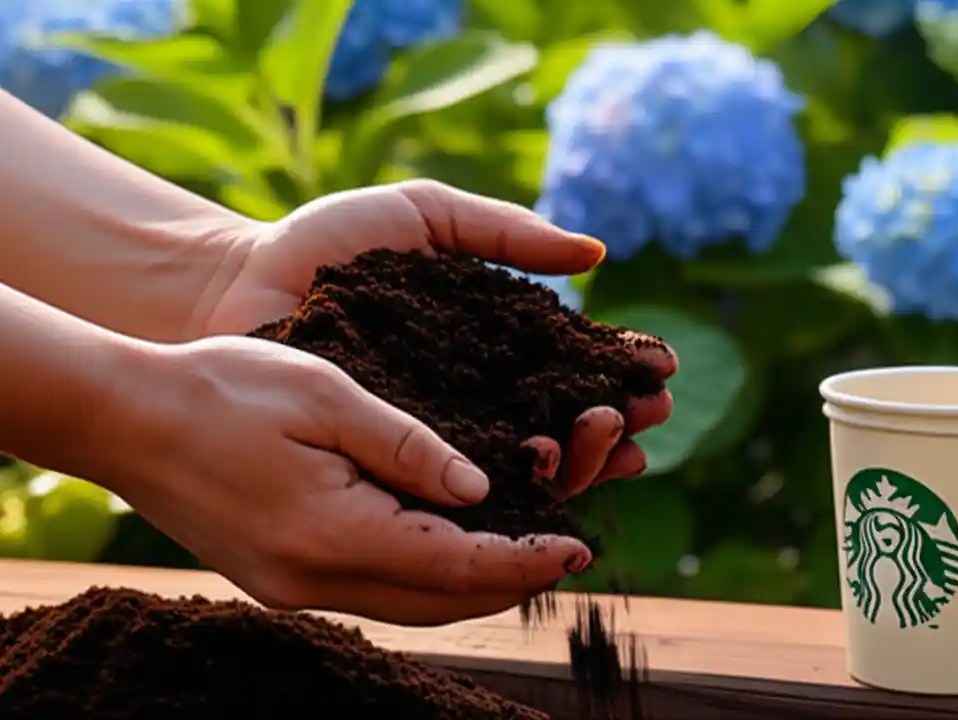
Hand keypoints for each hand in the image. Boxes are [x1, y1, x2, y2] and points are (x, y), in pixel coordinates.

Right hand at [94, 335, 594, 625]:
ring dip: (474, 585)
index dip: (527, 560)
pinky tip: (454, 546)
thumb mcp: (328, 393)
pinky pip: (376, 592)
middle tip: (567, 552)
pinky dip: (427, 575)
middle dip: (512, 582)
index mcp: (333, 533)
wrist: (125, 418)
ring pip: (411, 606)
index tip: (579, 545)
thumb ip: (410, 446)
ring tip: (528, 552)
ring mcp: (293, 587)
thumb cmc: (223, 387)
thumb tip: (481, 488)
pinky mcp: (281, 579)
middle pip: (442, 602)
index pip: (458, 566)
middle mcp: (315, 579)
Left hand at [200, 180, 676, 496]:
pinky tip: (550, 486)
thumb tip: (598, 258)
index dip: (618, 372)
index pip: (572, 368)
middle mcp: (474, 400)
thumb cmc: (327, 247)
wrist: (240, 284)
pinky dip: (516, 497)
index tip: (657, 369)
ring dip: (583, 465)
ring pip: (528, 469)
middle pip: (564, 427)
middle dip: (614, 425)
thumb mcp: (425, 218)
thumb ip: (505, 232)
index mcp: (490, 345)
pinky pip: (463, 494)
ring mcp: (438, 442)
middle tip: (638, 415)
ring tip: (611, 446)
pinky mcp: (397, 474)